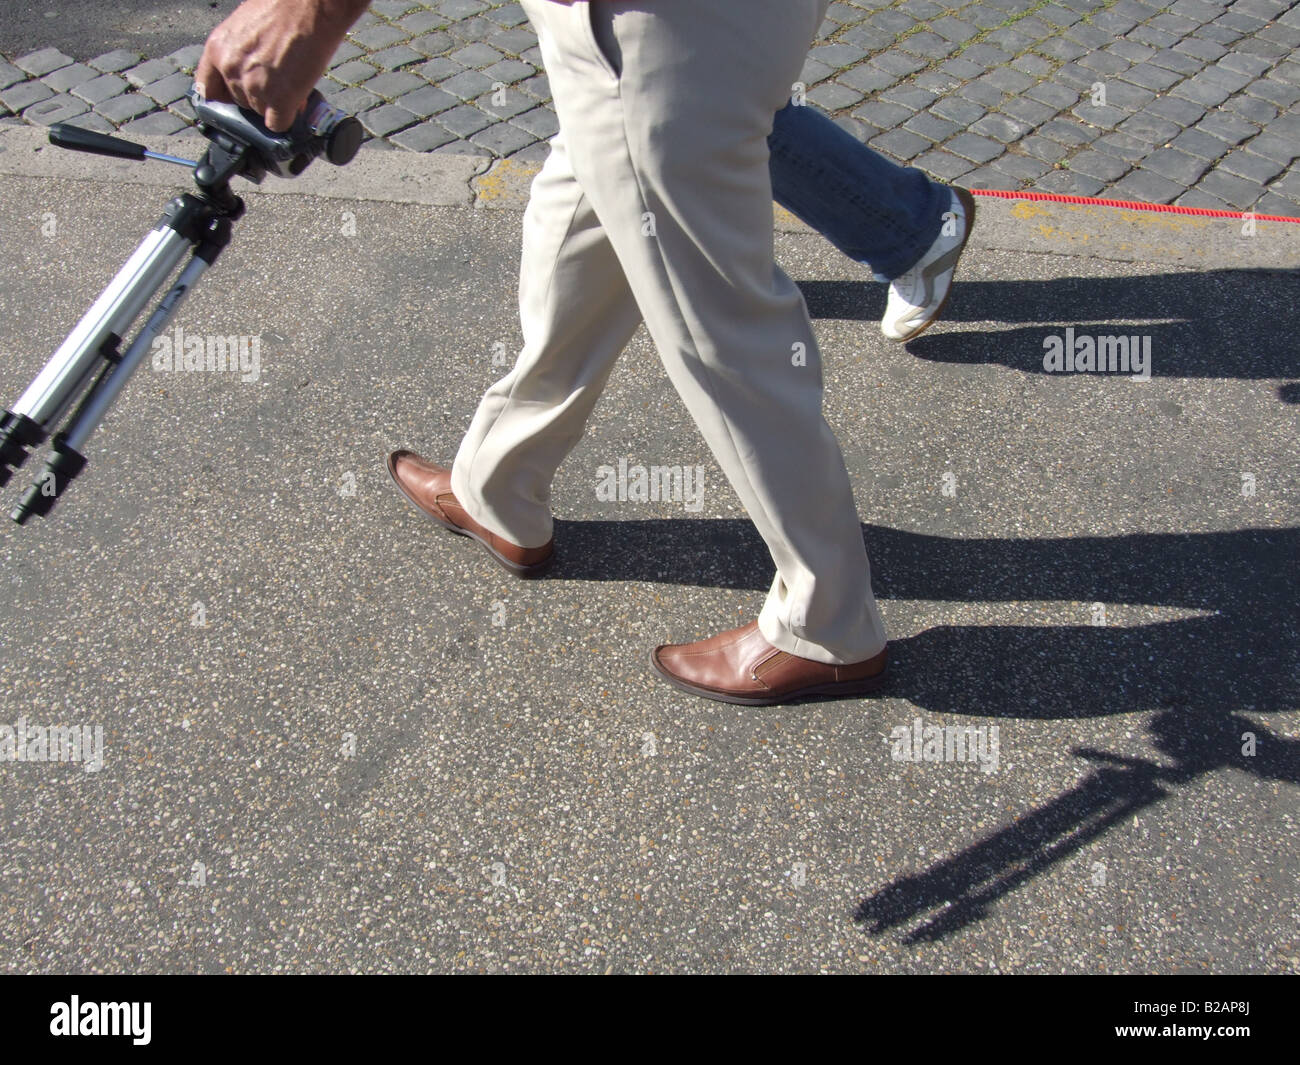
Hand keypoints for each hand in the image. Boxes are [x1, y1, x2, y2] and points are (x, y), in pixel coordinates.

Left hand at [195, 0, 369, 130]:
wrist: (310, 5)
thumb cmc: (283, 7)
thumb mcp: (246, 25)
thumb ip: (242, 51)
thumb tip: (252, 70)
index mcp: (218, 48)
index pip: (208, 89)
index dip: (223, 98)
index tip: (233, 102)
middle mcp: (231, 70)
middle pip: (240, 102)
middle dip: (258, 97)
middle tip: (277, 82)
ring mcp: (255, 87)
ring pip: (260, 113)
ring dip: (275, 106)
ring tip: (291, 84)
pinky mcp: (279, 100)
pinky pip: (278, 124)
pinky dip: (288, 118)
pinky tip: (296, 102)